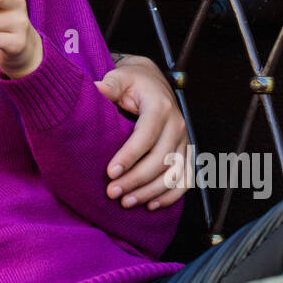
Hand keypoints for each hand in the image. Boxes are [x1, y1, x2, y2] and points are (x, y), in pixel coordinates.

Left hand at [95, 55, 190, 208]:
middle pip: (161, 159)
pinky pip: (185, 179)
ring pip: (174, 173)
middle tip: (112, 193)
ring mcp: (184, 140)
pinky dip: (171, 195)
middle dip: (136, 179)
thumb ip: (109, 84)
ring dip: (151, 192)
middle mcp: (177, 124)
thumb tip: (96, 88)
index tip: (110, 172)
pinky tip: (151, 206)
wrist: (153, 81)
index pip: (146, 136)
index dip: (129, 156)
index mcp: (160, 107)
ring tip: (126, 202)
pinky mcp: (186, 152)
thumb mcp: (120, 77)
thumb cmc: (132, 82)